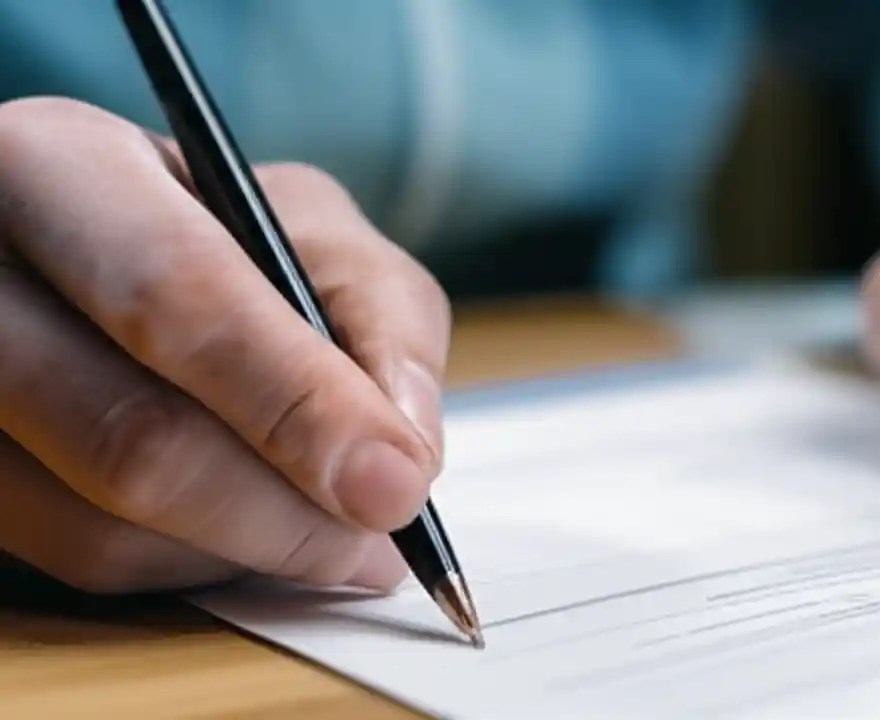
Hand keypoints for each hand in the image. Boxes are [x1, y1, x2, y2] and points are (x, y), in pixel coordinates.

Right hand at [0, 97, 449, 592]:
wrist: (88, 252)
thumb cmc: (217, 232)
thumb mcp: (311, 227)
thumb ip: (380, 318)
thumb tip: (400, 462)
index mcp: (59, 169)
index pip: (177, 299)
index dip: (301, 405)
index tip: (395, 486)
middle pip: (133, 439)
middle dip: (287, 513)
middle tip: (378, 542)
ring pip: (102, 527)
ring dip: (249, 551)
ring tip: (329, 530)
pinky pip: (78, 563)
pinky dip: (191, 564)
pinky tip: (244, 524)